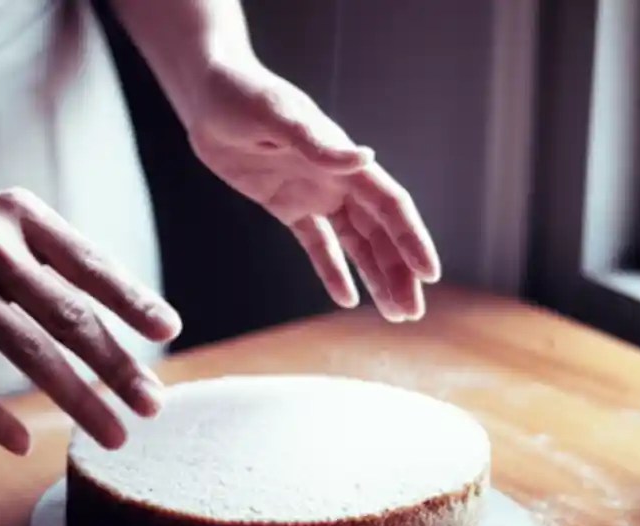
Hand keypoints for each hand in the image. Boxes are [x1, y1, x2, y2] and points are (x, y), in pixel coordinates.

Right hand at [0, 187, 182, 454]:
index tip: (168, 332)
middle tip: (154, 404)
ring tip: (114, 434)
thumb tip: (126, 311)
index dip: (131, 299)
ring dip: (76, 398)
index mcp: (20, 217)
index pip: (88, 263)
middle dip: (116, 364)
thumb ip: (54, 260)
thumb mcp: (2, 225)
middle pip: (66, 314)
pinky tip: (24, 443)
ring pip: (25, 351)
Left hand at [187, 60, 440, 321]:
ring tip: (395, 314)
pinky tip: (348, 299)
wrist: (209, 100)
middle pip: (380, 234)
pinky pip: (317, 245)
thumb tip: (364, 157)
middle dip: (398, 272)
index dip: (411, 239)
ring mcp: (315, 195)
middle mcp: (338, 181)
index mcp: (344, 162)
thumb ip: (317, 143)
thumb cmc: (245, 98)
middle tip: (412, 313)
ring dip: (376, 277)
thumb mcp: (279, 118)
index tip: (429, 274)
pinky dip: (333, 271)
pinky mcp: (287, 206)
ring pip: (356, 244)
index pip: (390, 206)